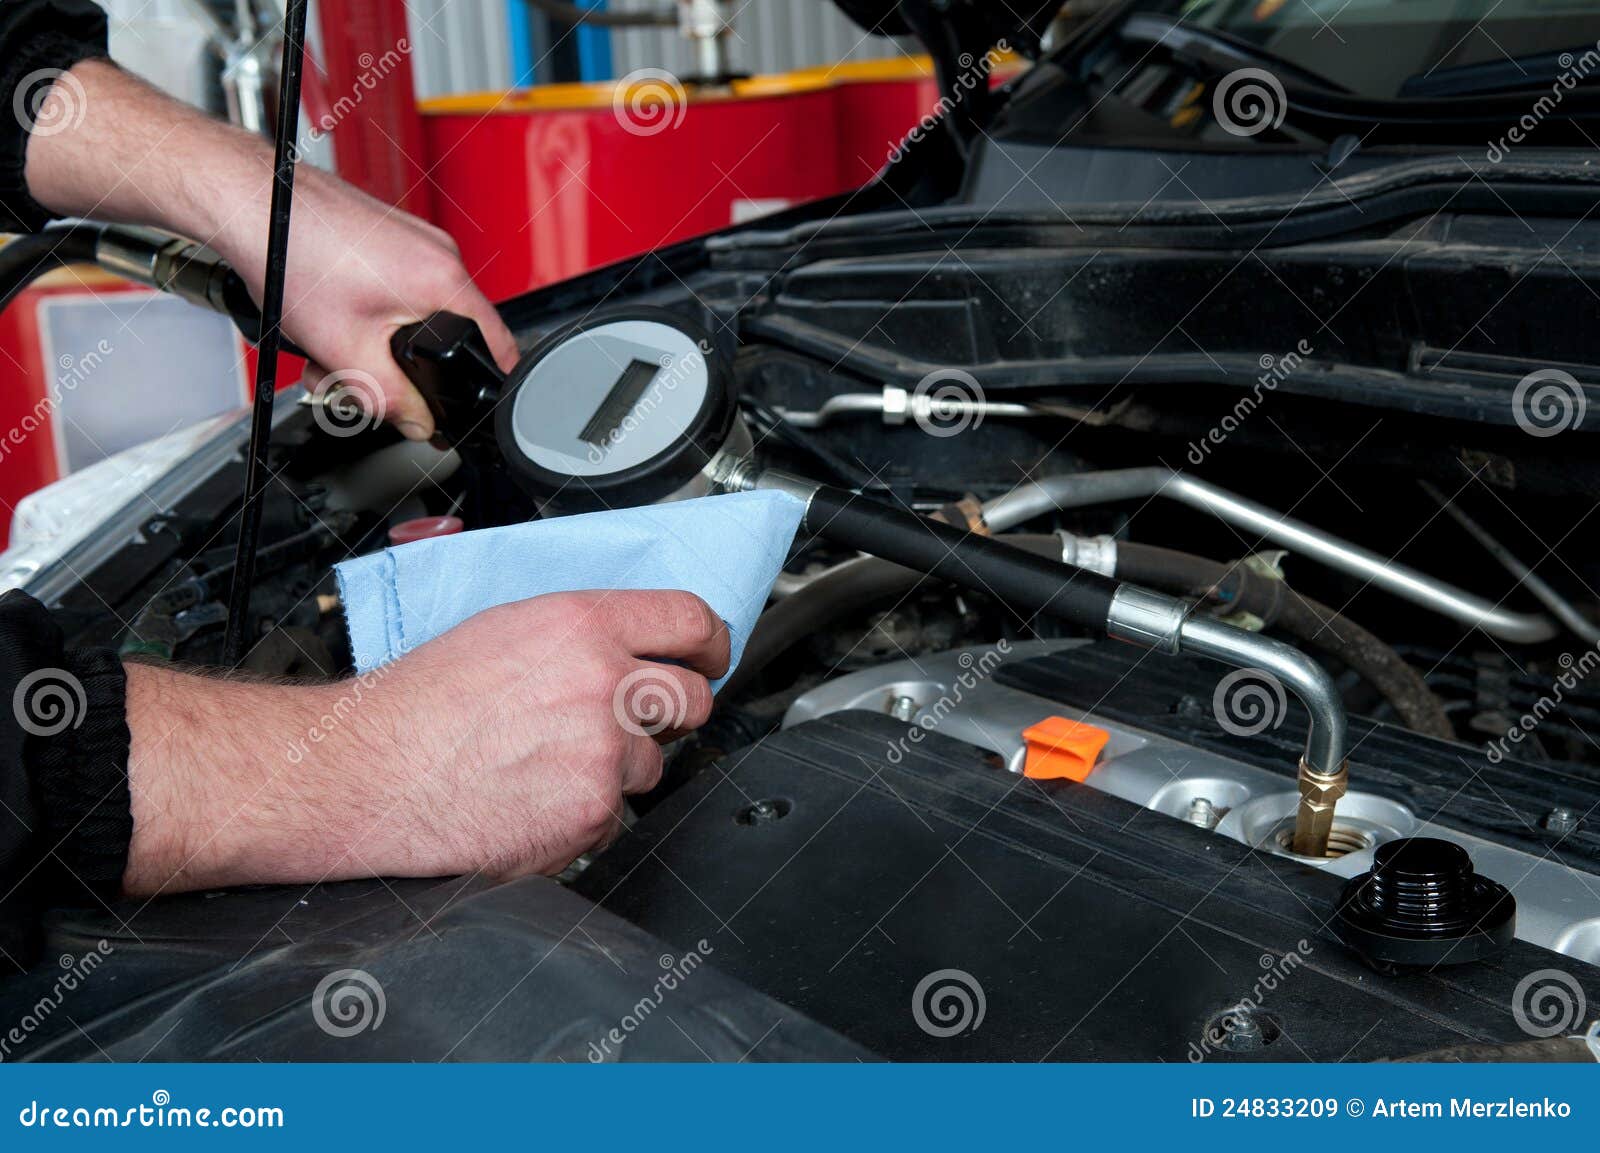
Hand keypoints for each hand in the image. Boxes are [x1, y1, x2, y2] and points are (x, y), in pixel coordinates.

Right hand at [121, 591, 729, 895]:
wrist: (366, 773)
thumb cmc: (417, 705)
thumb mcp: (502, 630)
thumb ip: (579, 634)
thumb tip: (629, 644)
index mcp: (580, 625)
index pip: (690, 619)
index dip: (710, 643)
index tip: (710, 656)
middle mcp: (603, 683)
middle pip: (692, 698)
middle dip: (673, 713)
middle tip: (635, 723)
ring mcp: (604, 752)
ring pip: (653, 766)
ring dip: (617, 771)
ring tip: (546, 766)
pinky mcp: (593, 813)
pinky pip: (617, 817)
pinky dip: (585, 817)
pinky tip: (533, 801)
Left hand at [208, 163, 521, 440]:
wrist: (255, 205)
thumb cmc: (294, 257)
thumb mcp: (346, 351)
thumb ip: (392, 398)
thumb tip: (418, 423)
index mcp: (444, 280)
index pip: (498, 346)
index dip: (485, 386)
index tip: (466, 407)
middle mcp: (438, 254)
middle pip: (446, 336)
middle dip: (401, 370)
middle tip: (359, 380)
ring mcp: (416, 241)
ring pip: (415, 315)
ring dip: (375, 345)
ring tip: (329, 350)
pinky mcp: (391, 236)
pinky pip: (396, 289)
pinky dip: (367, 314)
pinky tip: (330, 318)